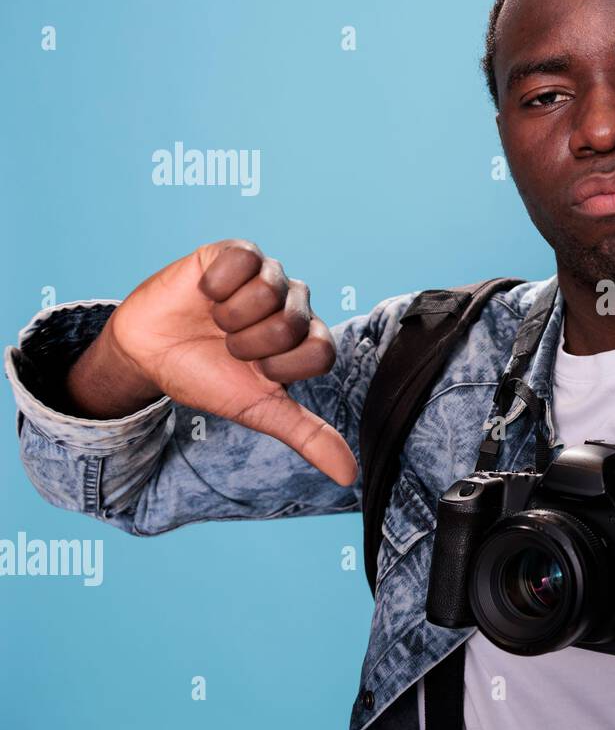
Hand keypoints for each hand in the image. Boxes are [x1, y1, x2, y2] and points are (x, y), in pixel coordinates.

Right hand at [74, 238, 357, 486]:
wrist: (150, 354)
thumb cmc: (208, 378)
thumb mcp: (259, 411)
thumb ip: (308, 436)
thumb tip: (349, 477)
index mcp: (308, 339)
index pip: (321, 352)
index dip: (281, 367)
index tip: (256, 372)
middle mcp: (295, 304)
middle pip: (293, 324)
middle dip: (250, 345)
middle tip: (230, 346)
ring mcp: (267, 275)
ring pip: (271, 290)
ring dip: (232, 316)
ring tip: (216, 321)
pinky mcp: (236, 252)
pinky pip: (243, 259)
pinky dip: (216, 285)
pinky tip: (205, 294)